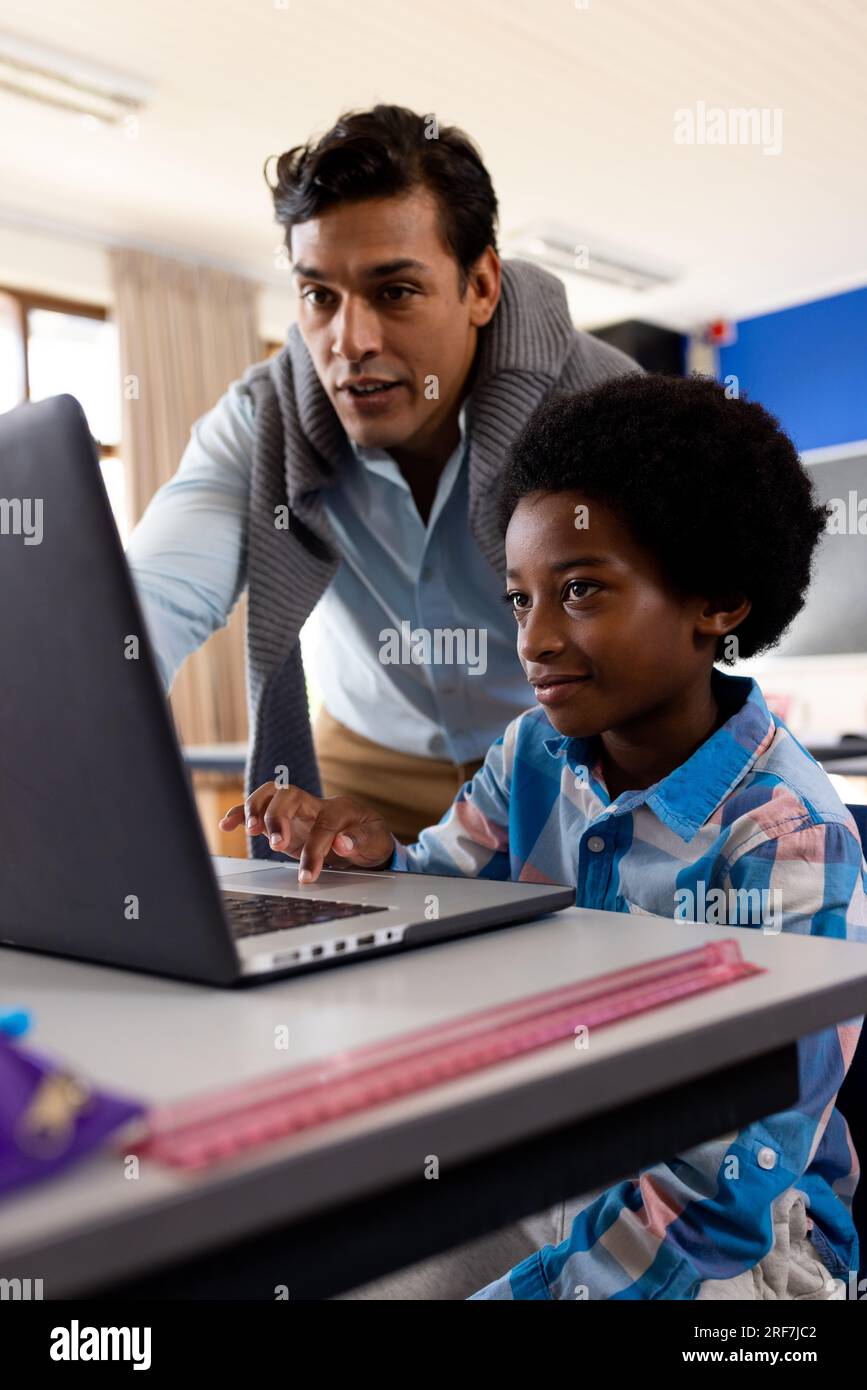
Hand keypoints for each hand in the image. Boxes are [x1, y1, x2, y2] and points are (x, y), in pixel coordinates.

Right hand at [219, 782, 393, 883]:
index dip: (314, 850)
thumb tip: (342, 842)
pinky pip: (259, 810)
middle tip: (276, 844)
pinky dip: (241, 814)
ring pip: (271, 795)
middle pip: (290, 795)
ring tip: (251, 829)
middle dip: (279, 817)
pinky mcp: (284, 820)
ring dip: (257, 810)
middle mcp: (315, 804)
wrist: (366, 836)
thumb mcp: (376, 840)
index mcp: (340, 809)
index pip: (322, 825)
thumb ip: (360, 840)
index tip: (308, 875)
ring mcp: (297, 810)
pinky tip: (227, 824)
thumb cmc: (370, 837)